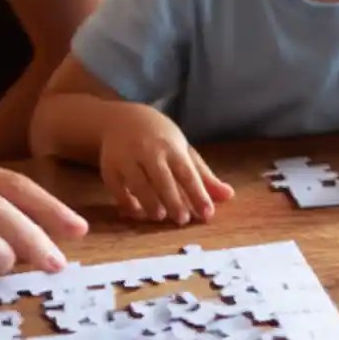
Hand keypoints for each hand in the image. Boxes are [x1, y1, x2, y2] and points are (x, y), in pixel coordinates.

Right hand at [98, 105, 234, 224]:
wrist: (122, 119)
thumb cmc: (159, 138)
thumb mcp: (183, 150)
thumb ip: (204, 176)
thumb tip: (228, 195)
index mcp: (172, 147)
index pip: (187, 173)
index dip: (198, 194)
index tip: (207, 213)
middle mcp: (149, 151)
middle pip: (163, 178)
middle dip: (174, 200)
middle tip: (183, 220)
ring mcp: (127, 158)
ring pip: (138, 183)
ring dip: (149, 202)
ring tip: (159, 216)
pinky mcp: (109, 167)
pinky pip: (117, 188)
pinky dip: (126, 202)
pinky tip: (138, 212)